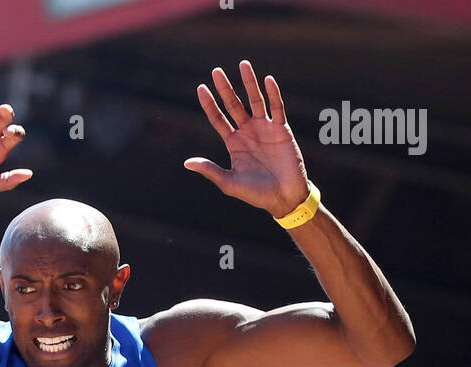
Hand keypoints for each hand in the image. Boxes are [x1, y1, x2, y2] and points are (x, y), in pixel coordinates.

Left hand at [185, 61, 309, 217]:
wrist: (284, 198)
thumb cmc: (256, 194)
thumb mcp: (229, 183)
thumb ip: (210, 170)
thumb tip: (187, 163)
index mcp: (234, 143)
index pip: (218, 119)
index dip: (210, 104)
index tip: (200, 88)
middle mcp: (248, 132)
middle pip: (234, 105)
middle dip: (225, 88)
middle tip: (216, 71)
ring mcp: (265, 128)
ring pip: (255, 100)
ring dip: (249, 82)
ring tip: (242, 64)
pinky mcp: (282, 129)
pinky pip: (277, 107)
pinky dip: (273, 94)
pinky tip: (267, 80)